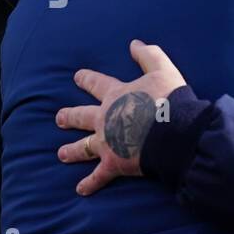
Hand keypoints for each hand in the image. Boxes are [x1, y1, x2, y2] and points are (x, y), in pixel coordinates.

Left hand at [55, 40, 187, 195]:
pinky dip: (89, 184)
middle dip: (70, 116)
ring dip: (72, 150)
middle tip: (59, 118)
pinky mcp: (114, 163)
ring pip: (84, 146)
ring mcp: (107, 142)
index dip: (86, 79)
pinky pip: (98, 176)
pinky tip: (80, 190)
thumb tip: (134, 43)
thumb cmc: (169, 99)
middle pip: (82, 116)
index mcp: (115, 95)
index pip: (96, 83)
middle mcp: (105, 118)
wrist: (174, 131)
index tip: (77, 77)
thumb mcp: (162, 69)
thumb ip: (148, 55)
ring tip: (61, 154)